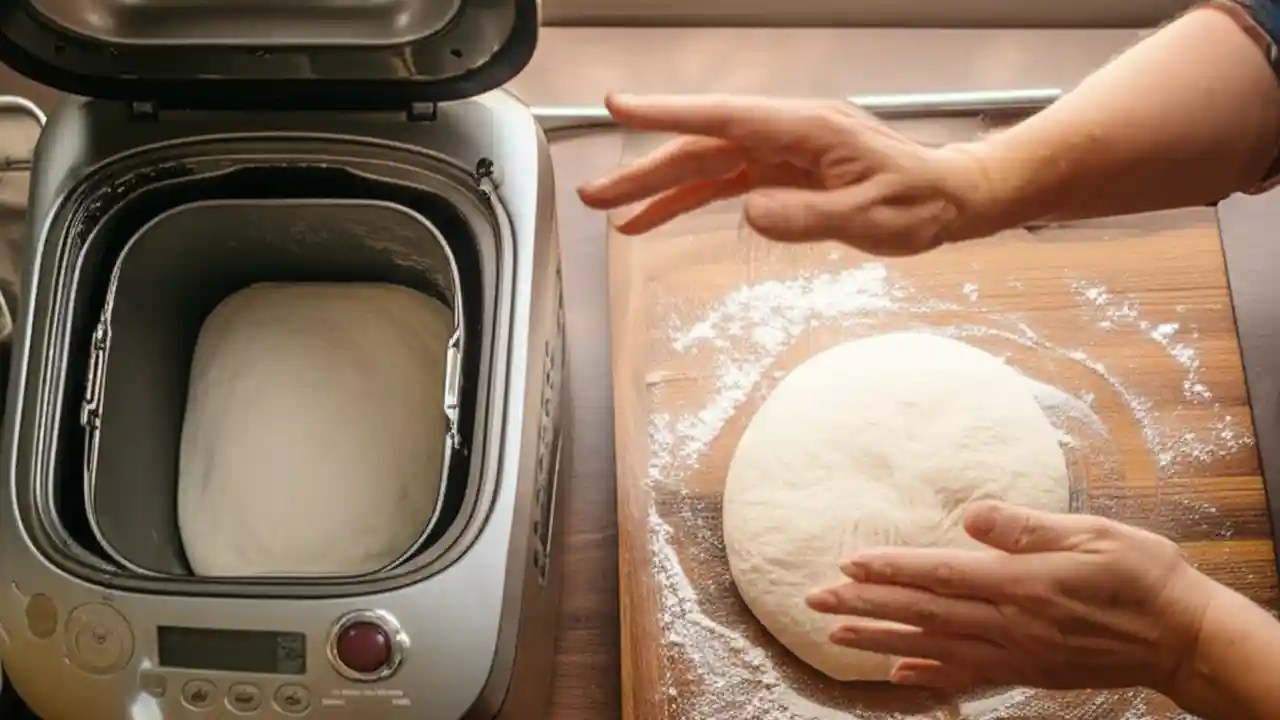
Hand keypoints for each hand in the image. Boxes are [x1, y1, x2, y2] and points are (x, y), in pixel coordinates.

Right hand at [576, 93, 991, 255]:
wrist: (948, 199)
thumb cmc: (919, 202)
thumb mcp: (870, 217)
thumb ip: (807, 216)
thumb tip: (749, 213)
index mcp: (806, 130)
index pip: (724, 118)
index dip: (668, 113)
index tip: (620, 106)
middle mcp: (785, 135)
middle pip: (701, 147)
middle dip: (645, 169)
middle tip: (595, 194)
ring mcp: (779, 154)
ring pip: (705, 166)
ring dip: (657, 188)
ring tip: (612, 213)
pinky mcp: (779, 176)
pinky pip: (722, 185)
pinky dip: (686, 202)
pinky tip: (654, 220)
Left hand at [804, 500, 1218, 694]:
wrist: (1183, 638)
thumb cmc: (1143, 576)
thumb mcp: (1093, 535)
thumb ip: (1027, 527)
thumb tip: (971, 513)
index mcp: (1024, 584)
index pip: (941, 575)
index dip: (890, 570)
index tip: (847, 565)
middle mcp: (1011, 624)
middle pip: (924, 614)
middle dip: (866, 606)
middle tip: (816, 600)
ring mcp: (1016, 654)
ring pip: (934, 648)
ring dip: (881, 641)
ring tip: (835, 634)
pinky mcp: (1027, 672)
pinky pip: (967, 677)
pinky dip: (927, 677)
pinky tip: (896, 676)